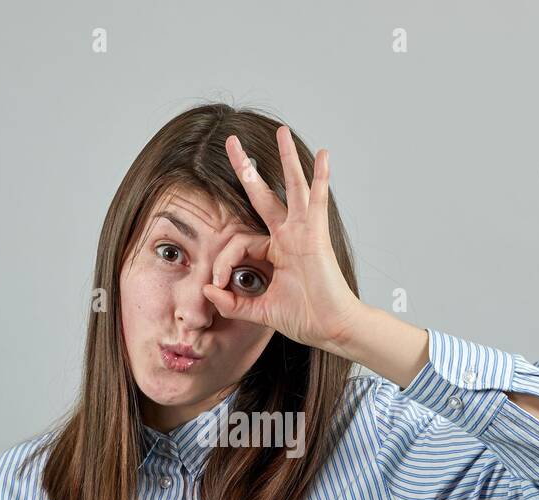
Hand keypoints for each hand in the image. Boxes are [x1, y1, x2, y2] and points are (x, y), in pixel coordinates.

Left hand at [202, 126, 362, 353]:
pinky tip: (323, 155)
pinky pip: (318, 201)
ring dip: (287, 159)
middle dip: (247, 168)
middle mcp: (289, 236)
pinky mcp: (317, 236)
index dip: (223, 262)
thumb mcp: (260, 311)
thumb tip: (207, 292)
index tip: (219, 284)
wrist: (331, 327)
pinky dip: (321, 178)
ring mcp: (304, 232)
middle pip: (265, 194)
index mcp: (276, 251)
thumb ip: (233, 303)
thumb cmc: (305, 318)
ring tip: (281, 132)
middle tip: (233, 142)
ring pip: (294, 187)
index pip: (239, 242)